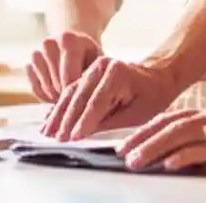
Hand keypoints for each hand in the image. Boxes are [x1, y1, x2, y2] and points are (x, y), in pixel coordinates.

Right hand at [26, 31, 101, 101]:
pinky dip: (46, 95)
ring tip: (69, 89)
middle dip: (67, 95)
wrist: (75, 45)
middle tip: (78, 94)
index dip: (77, 93)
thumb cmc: (90, 57)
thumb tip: (77, 99)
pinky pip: (36, 89)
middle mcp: (48, 43)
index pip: (68, 77)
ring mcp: (36, 53)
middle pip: (56, 84)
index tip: (85, 97)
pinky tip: (58, 89)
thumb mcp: (98, 62)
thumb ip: (91, 78)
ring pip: (45, 88)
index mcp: (68, 39)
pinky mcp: (29, 64)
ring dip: (57, 95)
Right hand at [40, 56, 183, 140]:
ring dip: (58, 114)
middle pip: (79, 96)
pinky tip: (51, 121)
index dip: (83, 122)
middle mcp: (102, 65)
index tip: (73, 138)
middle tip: (56, 139)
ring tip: (47, 133)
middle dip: (66, 120)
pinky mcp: (88, 74)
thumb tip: (83, 134)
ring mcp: (93, 68)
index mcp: (117, 73)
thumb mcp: (136, 114)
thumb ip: (109, 122)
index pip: (96, 102)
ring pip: (71, 93)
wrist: (157, 78)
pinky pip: (71, 91)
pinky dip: (61, 107)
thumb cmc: (152, 96)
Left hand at [118, 105, 205, 171]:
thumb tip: (177, 146)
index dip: (145, 130)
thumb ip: (203, 130)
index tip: (126, 143)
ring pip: (180, 135)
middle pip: (168, 125)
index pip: (168, 118)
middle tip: (122, 153)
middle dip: (142, 139)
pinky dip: (186, 156)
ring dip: (154, 148)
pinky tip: (170, 163)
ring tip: (136, 161)